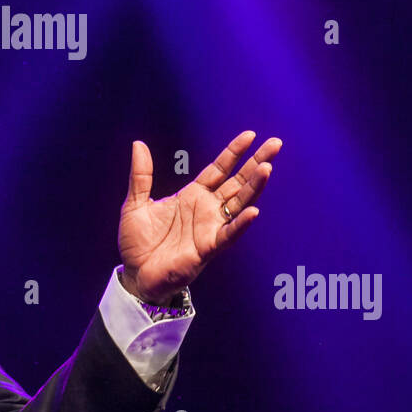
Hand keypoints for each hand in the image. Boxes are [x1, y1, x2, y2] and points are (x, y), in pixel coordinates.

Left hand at [118, 131, 280, 304]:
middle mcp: (206, 209)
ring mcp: (210, 228)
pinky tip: (253, 211)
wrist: (135, 275)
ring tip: (267, 168)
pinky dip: (241, 224)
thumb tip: (138, 144)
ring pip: (239, 204)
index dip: (234, 153)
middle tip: (275, 144)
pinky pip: (229, 234)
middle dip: (256, 163)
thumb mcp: (135, 204)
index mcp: (192, 196)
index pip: (218, 169)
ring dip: (254, 187)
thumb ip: (141, 176)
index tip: (251, 135)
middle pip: (237, 182)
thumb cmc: (137, 243)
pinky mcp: (208, 249)